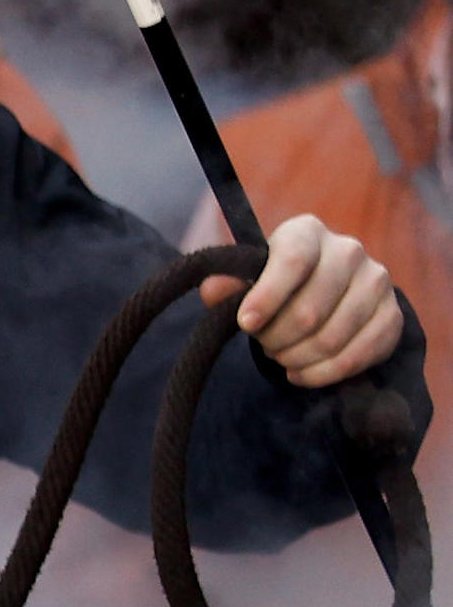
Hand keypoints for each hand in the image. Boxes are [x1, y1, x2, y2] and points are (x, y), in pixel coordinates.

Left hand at [204, 214, 405, 387]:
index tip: (246, 325)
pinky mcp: (392, 314)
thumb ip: (228, 283)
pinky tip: (302, 373)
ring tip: (282, 357)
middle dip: (277, 339)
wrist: (327, 292)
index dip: (267, 297)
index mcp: (307, 232)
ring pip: (332, 337)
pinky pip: (359, 355)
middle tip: (265, 345)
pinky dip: (324, 374)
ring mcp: (377, 282)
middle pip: (309, 310)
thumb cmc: (277, 283)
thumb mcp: (248, 277)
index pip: (291, 261)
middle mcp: (349, 250)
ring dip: (297, 358)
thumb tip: (213, 290)